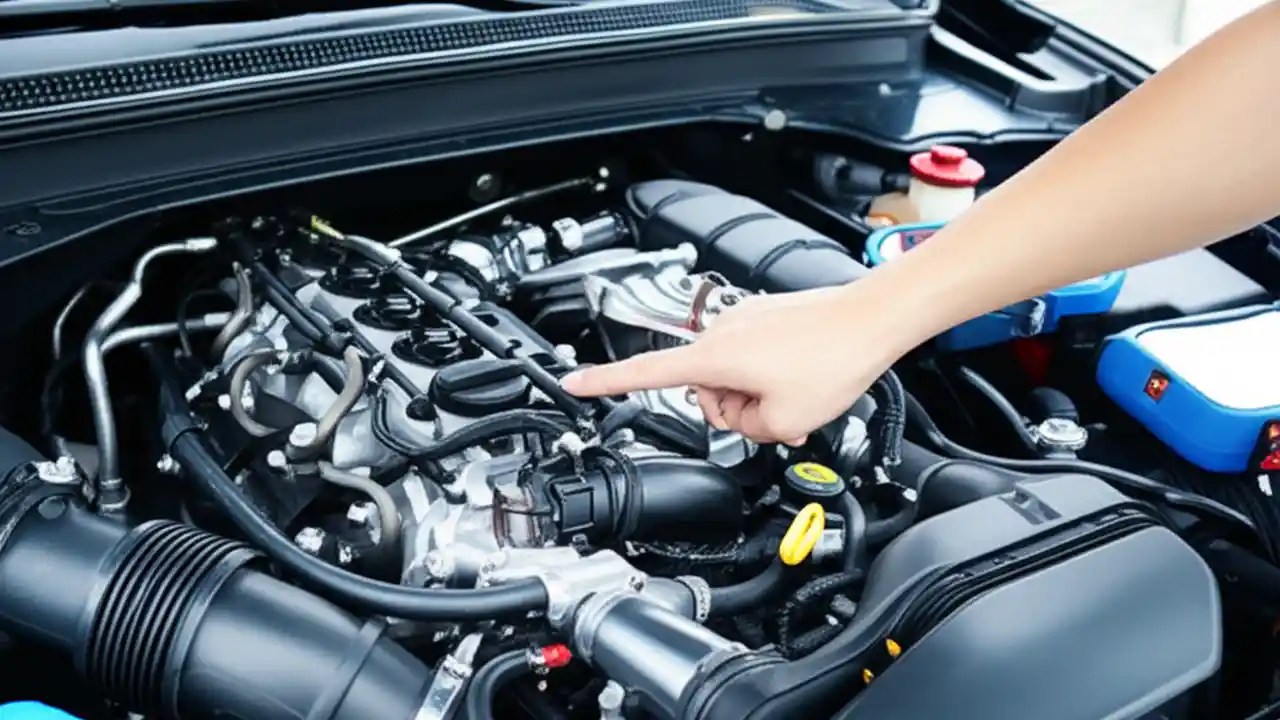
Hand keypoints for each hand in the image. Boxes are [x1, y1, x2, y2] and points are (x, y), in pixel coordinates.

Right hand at [560, 283, 909, 444]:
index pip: (645, 373)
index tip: (574, 382)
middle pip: (706, 391)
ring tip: (799, 398)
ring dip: (761, 396)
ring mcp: (745, 322)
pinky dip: (775, 377)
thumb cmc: (832, 359)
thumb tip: (748, 414)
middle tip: (779, 415)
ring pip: (735, 378)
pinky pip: (756, 359)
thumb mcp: (785, 421)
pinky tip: (805, 380)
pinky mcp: (766, 318)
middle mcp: (722, 333)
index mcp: (713, 358)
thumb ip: (749, 429)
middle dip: (738, 411)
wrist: (872, 320)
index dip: (604, 382)